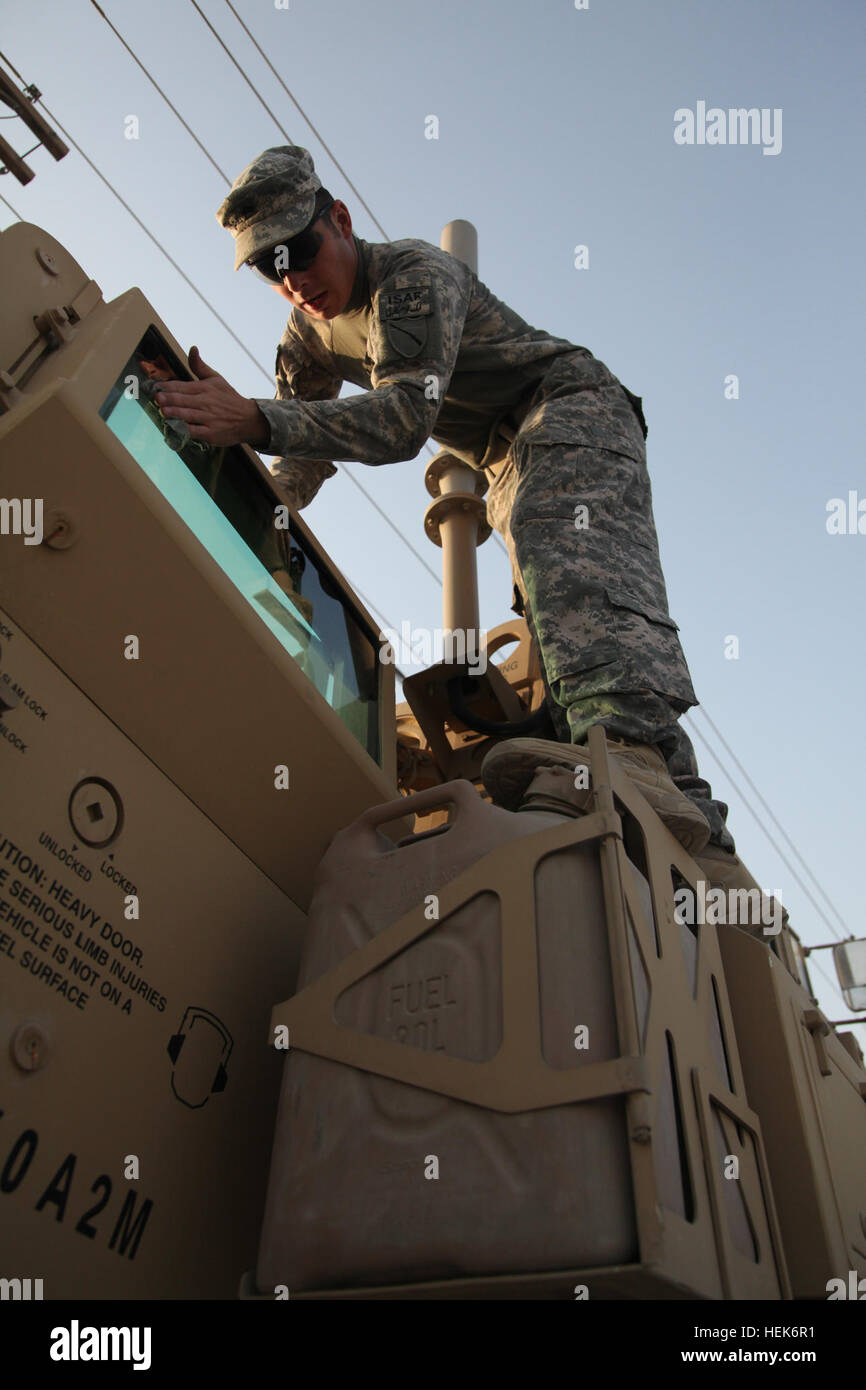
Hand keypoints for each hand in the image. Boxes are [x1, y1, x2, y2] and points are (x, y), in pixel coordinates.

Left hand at [154, 347, 269, 447]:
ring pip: (189, 415)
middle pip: (184, 400)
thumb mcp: (216, 379)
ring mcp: (209, 419)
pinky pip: (196, 431)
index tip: (156, 386)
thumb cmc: (228, 398)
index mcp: (205, 388)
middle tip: (157, 398)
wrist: (248, 419)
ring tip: (163, 411)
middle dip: (170, 399)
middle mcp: (207, 402)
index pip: (183, 385)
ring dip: (175, 413)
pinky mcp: (211, 433)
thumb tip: (192, 348)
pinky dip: (185, 430)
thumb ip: (199, 366)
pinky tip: (175, 428)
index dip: (168, 386)